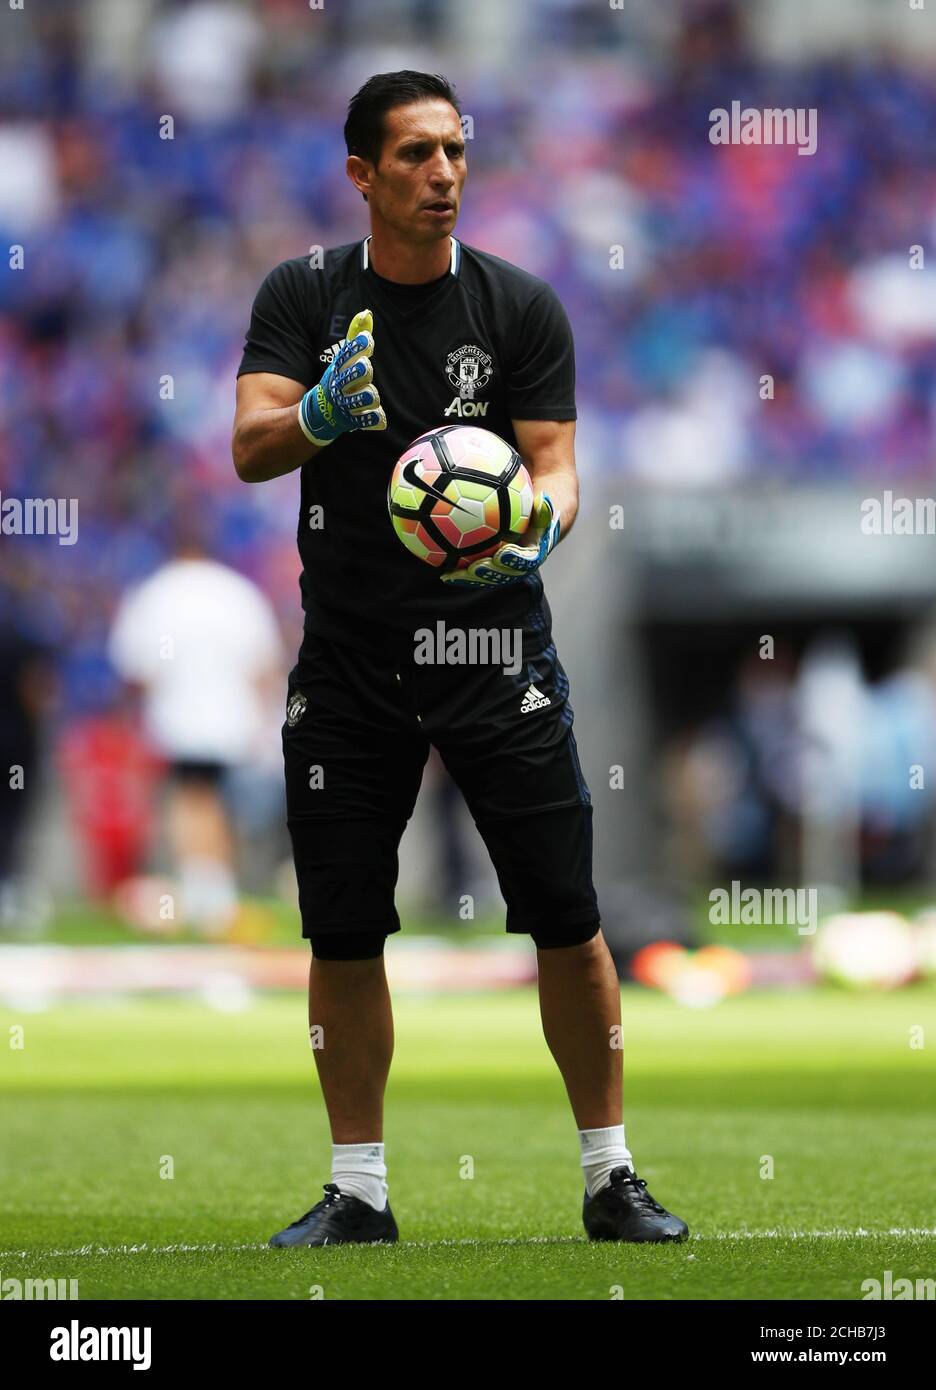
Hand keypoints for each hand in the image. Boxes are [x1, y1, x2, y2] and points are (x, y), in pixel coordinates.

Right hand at [297, 309, 386, 446]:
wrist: (322, 412)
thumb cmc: (340, 378)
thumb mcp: (344, 357)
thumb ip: (355, 336)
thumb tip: (366, 313)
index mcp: (340, 368)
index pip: (348, 354)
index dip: (357, 347)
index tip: (367, 339)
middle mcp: (342, 385)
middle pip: (354, 375)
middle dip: (360, 370)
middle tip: (365, 366)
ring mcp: (347, 404)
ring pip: (363, 398)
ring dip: (369, 395)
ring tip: (371, 395)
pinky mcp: (354, 420)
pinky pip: (367, 420)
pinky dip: (374, 419)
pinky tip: (380, 419)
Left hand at [440, 493, 560, 587]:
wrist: (539, 523)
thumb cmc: (539, 509)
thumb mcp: (546, 505)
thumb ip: (545, 506)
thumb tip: (543, 499)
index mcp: (535, 554)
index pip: (526, 560)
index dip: (514, 560)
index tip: (502, 553)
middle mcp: (520, 566)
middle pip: (503, 574)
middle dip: (489, 573)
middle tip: (474, 569)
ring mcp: (504, 569)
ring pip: (486, 576)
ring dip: (469, 578)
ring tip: (451, 576)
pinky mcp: (491, 568)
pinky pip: (475, 570)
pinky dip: (460, 571)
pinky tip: (441, 569)